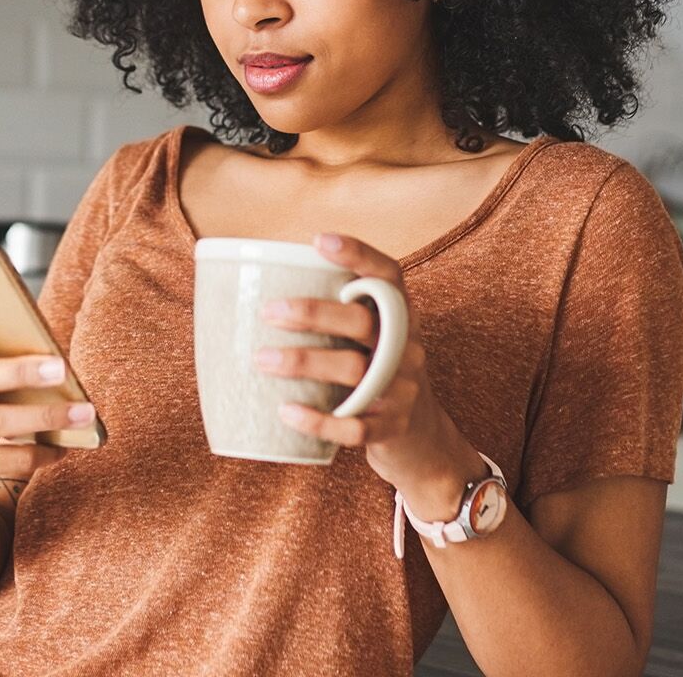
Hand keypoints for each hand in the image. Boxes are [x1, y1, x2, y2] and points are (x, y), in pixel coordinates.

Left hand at [253, 232, 484, 518]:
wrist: (424, 442)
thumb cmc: (379, 377)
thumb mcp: (374, 342)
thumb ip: (339, 317)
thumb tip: (259, 289)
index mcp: (401, 318)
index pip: (389, 276)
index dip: (359, 254)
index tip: (319, 240)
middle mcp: (407, 347)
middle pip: (364, 322)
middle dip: (314, 314)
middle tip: (269, 311)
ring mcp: (403, 389)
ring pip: (355, 370)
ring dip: (304, 362)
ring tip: (260, 360)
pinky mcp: (392, 428)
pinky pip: (355, 427)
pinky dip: (318, 420)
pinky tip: (286, 412)